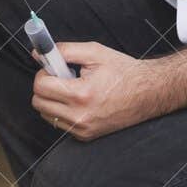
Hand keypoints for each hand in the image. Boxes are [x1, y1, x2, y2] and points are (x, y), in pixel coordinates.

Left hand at [30, 42, 176, 140]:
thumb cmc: (124, 71)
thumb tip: (39, 53)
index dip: (43, 72)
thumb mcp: (94, 53)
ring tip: (72, 88)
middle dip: (44, 86)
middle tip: (61, 77)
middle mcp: (81, 116)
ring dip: (51, 100)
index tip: (53, 67)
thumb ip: (64, 50)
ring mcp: (83, 129)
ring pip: (46, 114)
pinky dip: (61, 111)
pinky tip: (79, 100)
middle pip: (38, 103)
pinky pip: (59, 123)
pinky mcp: (85, 136)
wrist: (149, 93)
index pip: (40, 86)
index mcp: (82, 94)